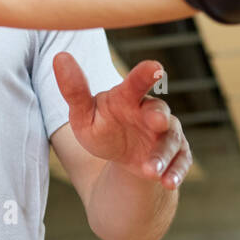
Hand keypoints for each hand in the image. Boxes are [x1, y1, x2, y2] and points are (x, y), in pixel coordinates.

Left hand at [53, 52, 191, 189]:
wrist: (122, 157)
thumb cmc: (103, 127)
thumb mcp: (83, 114)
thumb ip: (74, 90)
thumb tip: (60, 57)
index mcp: (129, 98)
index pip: (136, 83)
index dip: (146, 74)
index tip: (155, 67)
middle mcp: (152, 112)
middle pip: (160, 110)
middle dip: (159, 116)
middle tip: (157, 121)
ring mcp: (167, 134)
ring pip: (170, 141)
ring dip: (162, 154)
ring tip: (151, 170)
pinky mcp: (176, 155)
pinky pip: (180, 162)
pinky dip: (175, 172)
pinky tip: (168, 182)